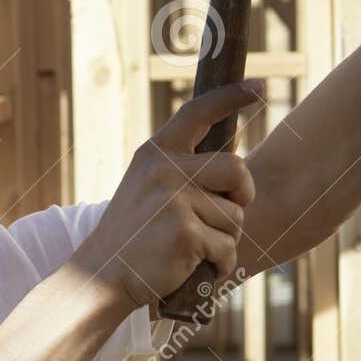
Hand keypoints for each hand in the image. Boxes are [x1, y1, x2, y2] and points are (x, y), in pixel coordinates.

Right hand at [75, 81, 260, 309]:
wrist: (101, 275)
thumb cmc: (132, 235)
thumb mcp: (146, 187)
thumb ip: (181, 170)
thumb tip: (234, 166)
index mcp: (156, 153)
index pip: (198, 112)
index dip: (231, 97)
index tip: (260, 86)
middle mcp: (165, 169)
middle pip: (237, 169)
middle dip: (243, 196)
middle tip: (226, 216)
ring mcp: (174, 200)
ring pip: (236, 216)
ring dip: (225, 239)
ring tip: (193, 248)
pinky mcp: (185, 233)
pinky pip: (228, 248)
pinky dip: (220, 266)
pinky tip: (195, 268)